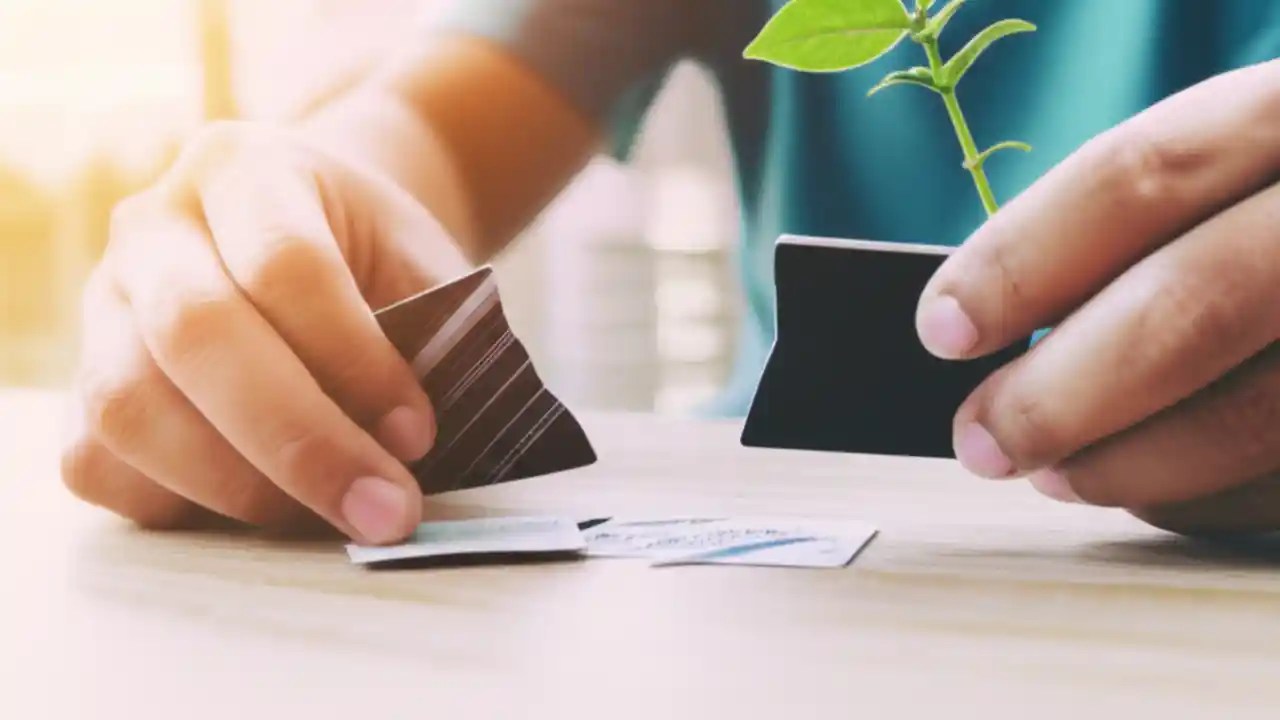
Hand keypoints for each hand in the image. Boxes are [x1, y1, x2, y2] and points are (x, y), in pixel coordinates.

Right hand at [62, 121, 470, 543]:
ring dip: (240, 486)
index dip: (354, 359)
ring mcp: (100, 304)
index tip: (418, 435)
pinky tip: (265, 510)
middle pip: (195, 333)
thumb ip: (430, 335)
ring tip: (331, 515)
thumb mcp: (418, 263)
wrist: (310, 237)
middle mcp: (151, 227)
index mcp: (244, 168)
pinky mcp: (79, 386)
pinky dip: (180, 506)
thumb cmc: (371, 260)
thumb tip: (414, 447)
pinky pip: (96, 462)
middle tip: (383, 511)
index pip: (285, 262)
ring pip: (129, 407)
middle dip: (298, 440)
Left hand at [916, 60, 1279, 534]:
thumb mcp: (1230, 166)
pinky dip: (1204, 500)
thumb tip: (979, 322)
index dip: (1023, 259)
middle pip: (1193, 304)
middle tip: (980, 442)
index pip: (1142, 176)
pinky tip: (1150, 490)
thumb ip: (1134, 224)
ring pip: (1255, 413)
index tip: (942, 327)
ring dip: (1128, 465)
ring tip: (1054, 473)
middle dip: (1059, 393)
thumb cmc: (1270, 210)